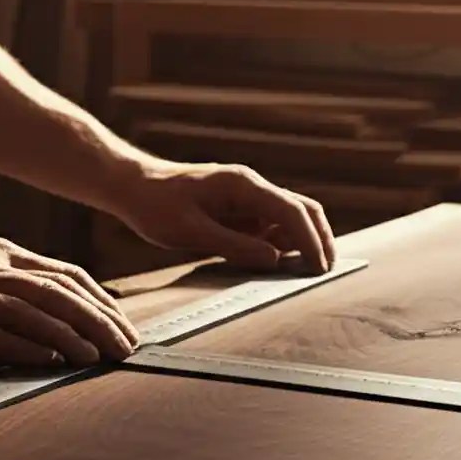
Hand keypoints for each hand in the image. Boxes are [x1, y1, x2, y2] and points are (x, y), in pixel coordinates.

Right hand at [0, 232, 139, 365]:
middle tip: (126, 348)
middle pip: (61, 293)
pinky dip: (24, 346)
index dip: (101, 301)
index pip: (67, 275)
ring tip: (98, 358)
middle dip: (100, 322)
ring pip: (34, 312)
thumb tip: (48, 301)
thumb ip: (5, 275)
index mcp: (1, 254)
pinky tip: (48, 360)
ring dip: (72, 336)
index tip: (124, 324)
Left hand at [113, 162, 337, 273]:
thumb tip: (275, 260)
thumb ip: (233, 245)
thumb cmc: (156, 206)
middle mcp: (251, 187)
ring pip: (290, 218)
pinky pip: (271, 226)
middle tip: (326, 271)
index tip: (319, 268)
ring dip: (302, 243)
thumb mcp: (190, 231)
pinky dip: (282, 245)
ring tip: (306, 274)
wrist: (134, 187)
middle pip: (302, 209)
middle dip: (319, 239)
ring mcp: (247, 198)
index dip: (311, 240)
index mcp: (242, 185)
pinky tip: (280, 266)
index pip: (291, 211)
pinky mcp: (239, 210)